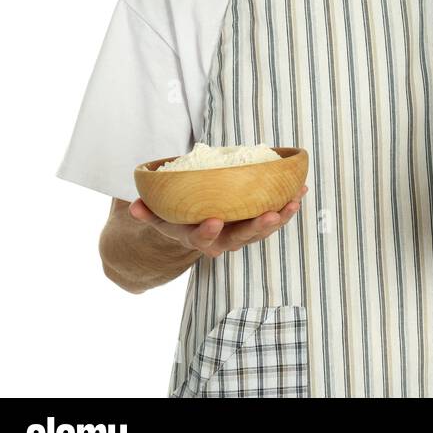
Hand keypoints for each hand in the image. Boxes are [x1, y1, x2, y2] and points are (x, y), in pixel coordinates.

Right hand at [129, 186, 307, 258]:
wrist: (192, 227)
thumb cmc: (176, 217)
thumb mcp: (158, 217)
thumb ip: (148, 212)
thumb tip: (133, 206)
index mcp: (197, 238)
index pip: (202, 240)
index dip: (207, 233)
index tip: (214, 222)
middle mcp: (222, 240)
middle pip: (241, 239)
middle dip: (257, 228)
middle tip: (271, 215)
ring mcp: (241, 233)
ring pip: (262, 230)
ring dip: (280, 217)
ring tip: (294, 202)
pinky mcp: (255, 223)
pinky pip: (274, 216)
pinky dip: (287, 205)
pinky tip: (300, 191)